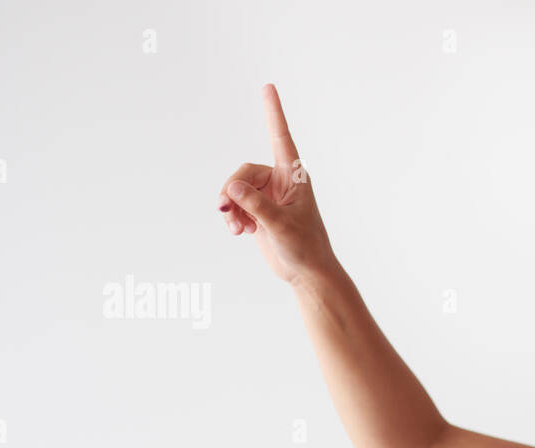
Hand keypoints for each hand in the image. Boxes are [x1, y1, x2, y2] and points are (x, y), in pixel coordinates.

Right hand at [217, 83, 337, 284]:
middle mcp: (280, 181)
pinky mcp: (258, 212)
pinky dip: (233, 217)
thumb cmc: (305, 247)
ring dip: (231, 207)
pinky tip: (239, 232)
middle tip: (227, 210)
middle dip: (233, 190)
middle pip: (244, 172)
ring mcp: (268, 197)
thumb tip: (232, 187)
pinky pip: (235, 205)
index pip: (280, 137)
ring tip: (236, 228)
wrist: (306, 273)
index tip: (268, 87)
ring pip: (236, 190)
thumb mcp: (280, 224)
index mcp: (294, 176)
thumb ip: (255, 203)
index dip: (273, 112)